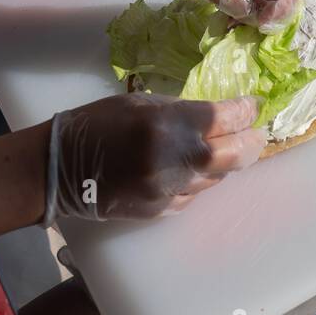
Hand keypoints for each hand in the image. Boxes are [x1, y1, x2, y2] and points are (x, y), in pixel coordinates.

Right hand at [46, 93, 266, 221]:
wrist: (59, 169)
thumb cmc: (97, 125)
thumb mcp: (141, 104)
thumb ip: (183, 111)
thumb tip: (220, 115)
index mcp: (170, 124)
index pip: (227, 117)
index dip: (246, 110)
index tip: (253, 106)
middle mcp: (177, 160)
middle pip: (237, 153)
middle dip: (253, 141)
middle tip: (257, 133)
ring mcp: (171, 190)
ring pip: (219, 177)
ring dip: (226, 163)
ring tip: (224, 149)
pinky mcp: (162, 211)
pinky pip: (195, 194)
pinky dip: (199, 181)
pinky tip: (190, 170)